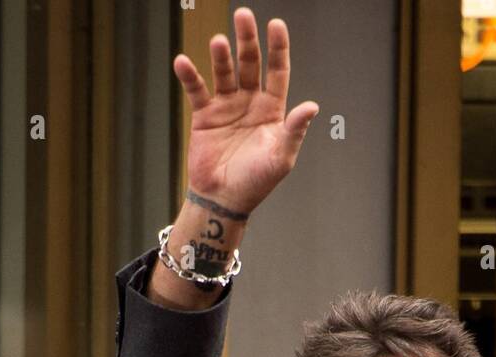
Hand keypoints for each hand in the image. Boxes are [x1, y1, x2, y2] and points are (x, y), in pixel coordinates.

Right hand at [176, 8, 318, 217]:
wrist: (224, 200)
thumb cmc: (256, 182)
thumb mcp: (281, 157)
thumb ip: (295, 130)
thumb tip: (312, 106)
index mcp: (272, 110)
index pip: (277, 71)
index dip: (277, 48)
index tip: (276, 24)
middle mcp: (250, 102)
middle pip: (250, 63)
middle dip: (247, 40)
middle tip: (243, 16)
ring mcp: (227, 106)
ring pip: (224, 72)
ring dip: (221, 56)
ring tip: (219, 42)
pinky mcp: (205, 115)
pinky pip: (197, 90)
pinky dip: (189, 75)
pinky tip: (183, 62)